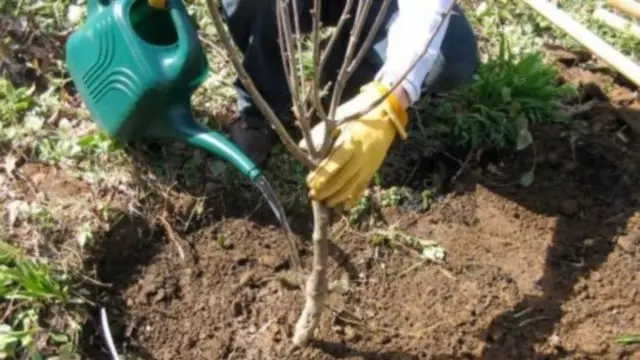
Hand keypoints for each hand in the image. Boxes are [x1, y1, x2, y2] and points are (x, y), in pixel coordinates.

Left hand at [301, 82, 408, 208]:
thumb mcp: (340, 118)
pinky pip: (364, 186)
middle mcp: (360, 158)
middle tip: (313, 196)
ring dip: (337, 196)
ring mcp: (368, 165)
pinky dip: (355, 198)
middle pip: (341, 179)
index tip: (309, 183)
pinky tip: (345, 207)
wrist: (386, 114)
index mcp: (350, 144)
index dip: (321, 176)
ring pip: (352, 186)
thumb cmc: (358, 113)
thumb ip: (321, 133)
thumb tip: (303, 146)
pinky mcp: (373, 168)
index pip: (333, 165)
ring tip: (325, 202)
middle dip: (326, 189)